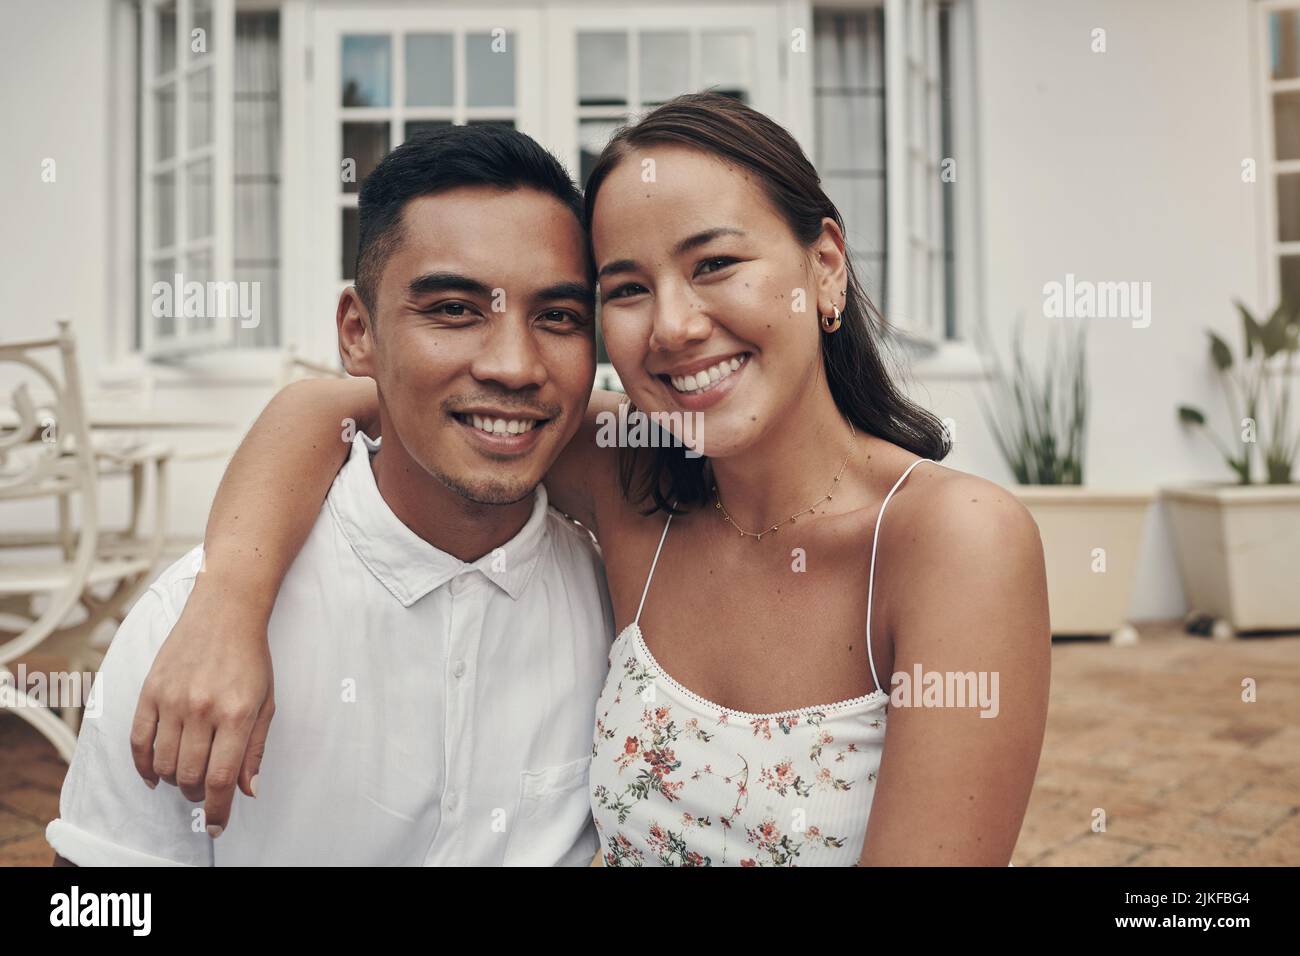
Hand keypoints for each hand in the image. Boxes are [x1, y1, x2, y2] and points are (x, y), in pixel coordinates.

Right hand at [130, 577, 274, 836]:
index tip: (216, 826)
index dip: (217, 811)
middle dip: (196, 795)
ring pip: (163, 764)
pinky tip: (155, 774)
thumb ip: (255, 749)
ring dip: (174, 780)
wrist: (224, 611)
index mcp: (235, 714)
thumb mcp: (266, 702)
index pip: (220, 779)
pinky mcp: (149, 691)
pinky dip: (144, 765)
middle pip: (188, 776)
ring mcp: (172, 699)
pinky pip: (138, 741)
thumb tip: (247, 792)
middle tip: (203, 793)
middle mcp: (202, 709)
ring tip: (186, 776)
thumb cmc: (251, 658)